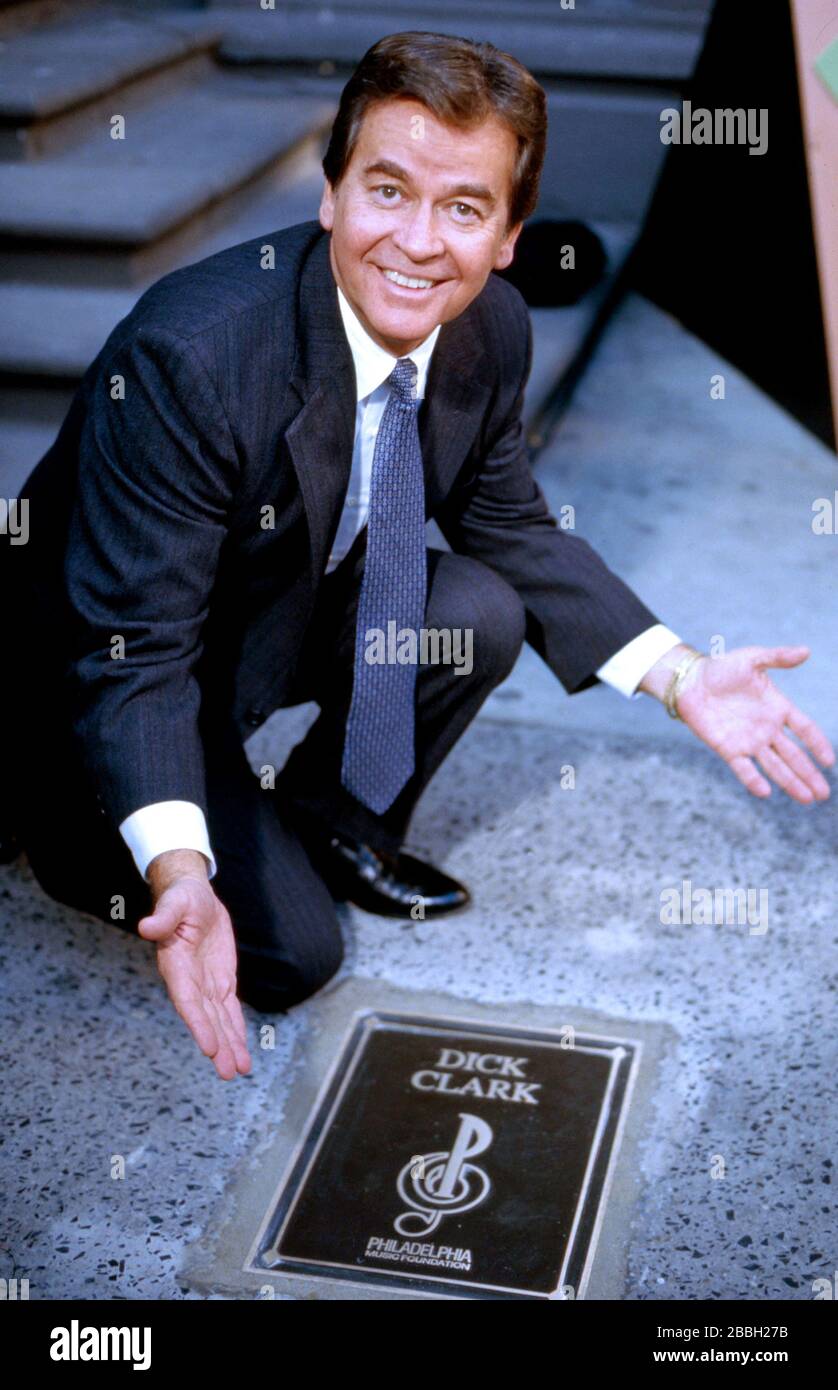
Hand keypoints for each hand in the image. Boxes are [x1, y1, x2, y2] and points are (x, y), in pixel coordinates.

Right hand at [138, 869, 251, 1080]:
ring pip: (219, 1020)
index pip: (188, 1000)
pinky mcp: (221, 981)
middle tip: (227, 1072)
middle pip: (205, 1018)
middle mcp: (190, 981)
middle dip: (217, 1045)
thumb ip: (163, 917)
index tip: (209, 1047)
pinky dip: (236, 1030)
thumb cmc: (181, 897)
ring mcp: (206, 984)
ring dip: (228, 1044)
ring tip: (238, 1071)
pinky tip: (241, 1052)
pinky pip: (230, 1010)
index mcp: (177, 966)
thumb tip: (146, 927)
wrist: (193, 896)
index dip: (198, 1024)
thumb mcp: (175, 901)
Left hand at [671, 645, 833, 802]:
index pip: (805, 729)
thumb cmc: (721, 668)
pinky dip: (753, 780)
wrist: (690, 680)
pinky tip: (765, 793)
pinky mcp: (728, 749)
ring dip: (790, 783)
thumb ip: (777, 657)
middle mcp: (767, 729)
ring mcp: (748, 741)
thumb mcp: (752, 658)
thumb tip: (806, 651)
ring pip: (774, 766)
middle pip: (794, 756)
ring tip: (807, 799)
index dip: (817, 744)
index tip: (829, 762)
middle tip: (824, 795)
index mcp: (778, 708)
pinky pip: (743, 768)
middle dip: (809, 775)